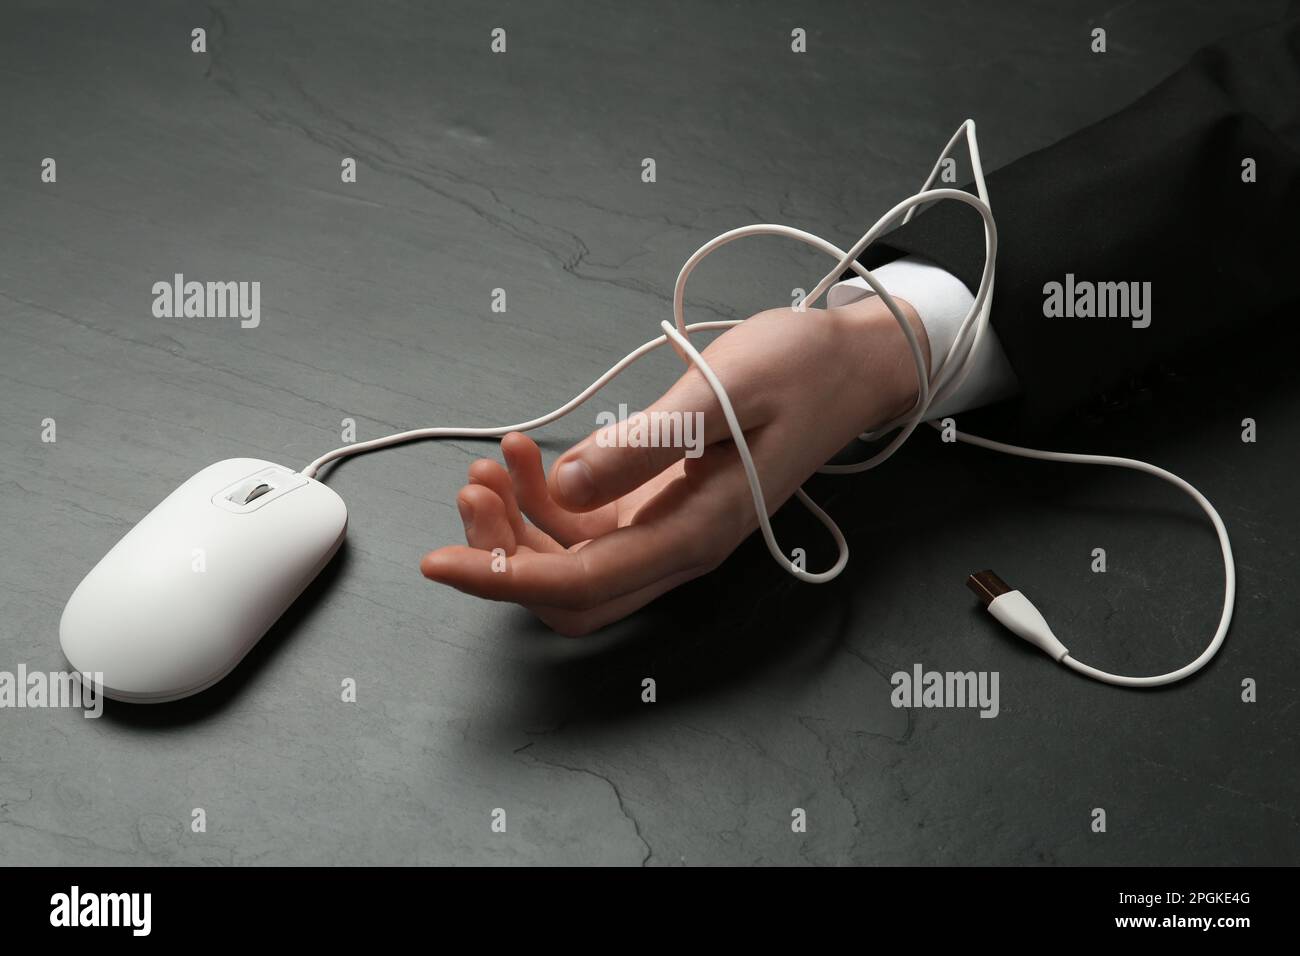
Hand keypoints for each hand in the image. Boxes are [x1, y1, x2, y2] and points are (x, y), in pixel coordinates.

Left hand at [420, 295, 928, 635]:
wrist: (848, 366)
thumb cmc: (798, 372)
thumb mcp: (721, 394)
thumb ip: (644, 444)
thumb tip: (565, 487)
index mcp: (693, 534)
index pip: (581, 583)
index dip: (501, 578)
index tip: (436, 562)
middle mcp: (677, 547)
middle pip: (569, 593)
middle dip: (505, 556)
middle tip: (472, 487)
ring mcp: (668, 529)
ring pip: (572, 564)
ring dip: (518, 524)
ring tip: (493, 460)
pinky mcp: (660, 505)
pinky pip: (589, 527)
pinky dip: (545, 498)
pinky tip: (526, 452)